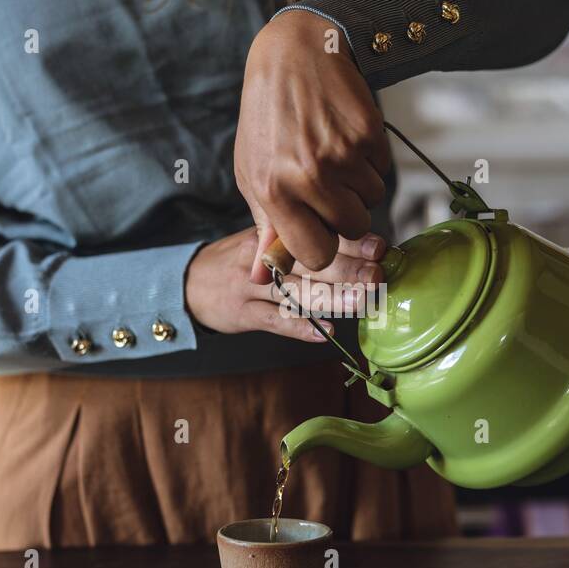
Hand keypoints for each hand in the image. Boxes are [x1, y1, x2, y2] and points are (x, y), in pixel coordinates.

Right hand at [185, 227, 385, 341]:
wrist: (188, 282)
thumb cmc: (238, 262)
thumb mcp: (265, 242)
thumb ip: (304, 244)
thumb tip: (362, 247)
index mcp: (274, 235)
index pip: (316, 234)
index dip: (351, 242)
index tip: (380, 246)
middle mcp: (265, 257)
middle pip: (311, 262)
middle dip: (349, 269)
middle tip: (379, 275)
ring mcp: (252, 286)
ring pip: (297, 291)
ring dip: (332, 297)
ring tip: (362, 301)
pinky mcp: (242, 313)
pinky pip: (274, 320)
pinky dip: (299, 328)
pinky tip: (326, 333)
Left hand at [235, 9, 391, 284]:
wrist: (294, 55)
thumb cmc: (269, 119)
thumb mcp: (254, 172)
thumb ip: (265, 226)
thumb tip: (260, 276)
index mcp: (274, 190)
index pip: (315, 254)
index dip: (322, 246)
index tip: (319, 231)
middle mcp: (308, 175)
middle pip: (352, 230)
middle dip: (345, 215)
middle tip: (328, 187)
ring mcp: (341, 154)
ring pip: (372, 200)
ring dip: (359, 186)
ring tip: (333, 155)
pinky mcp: (369, 134)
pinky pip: (383, 170)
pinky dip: (371, 160)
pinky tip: (346, 136)